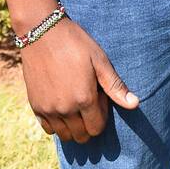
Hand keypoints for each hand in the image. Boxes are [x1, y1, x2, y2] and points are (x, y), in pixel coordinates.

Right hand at [20, 16, 139, 143]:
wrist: (42, 32)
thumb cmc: (75, 43)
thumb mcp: (99, 61)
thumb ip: (115, 86)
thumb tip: (134, 104)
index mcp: (84, 99)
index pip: (97, 128)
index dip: (102, 115)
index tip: (99, 96)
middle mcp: (65, 110)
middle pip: (82, 136)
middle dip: (89, 124)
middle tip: (88, 100)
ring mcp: (48, 110)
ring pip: (65, 135)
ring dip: (73, 126)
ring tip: (75, 103)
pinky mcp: (35, 106)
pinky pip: (48, 129)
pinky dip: (56, 124)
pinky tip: (61, 105)